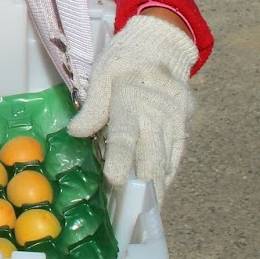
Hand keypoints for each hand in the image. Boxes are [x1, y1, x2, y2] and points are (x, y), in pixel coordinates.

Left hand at [66, 16, 198, 202]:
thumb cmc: (125, 59)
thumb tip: (75, 132)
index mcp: (131, 100)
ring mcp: (175, 120)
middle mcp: (157, 114)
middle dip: (145, 187)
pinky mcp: (184, 124)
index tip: (116, 181)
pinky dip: (168, 174)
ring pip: (167, 160)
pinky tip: (159, 193)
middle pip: (152, 156)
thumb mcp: (103, 73)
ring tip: (147, 214)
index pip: (125, 136)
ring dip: (158, 188)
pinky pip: (176, 155)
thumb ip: (92, 105)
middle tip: (135, 215)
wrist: (161, 43)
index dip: (121, 160)